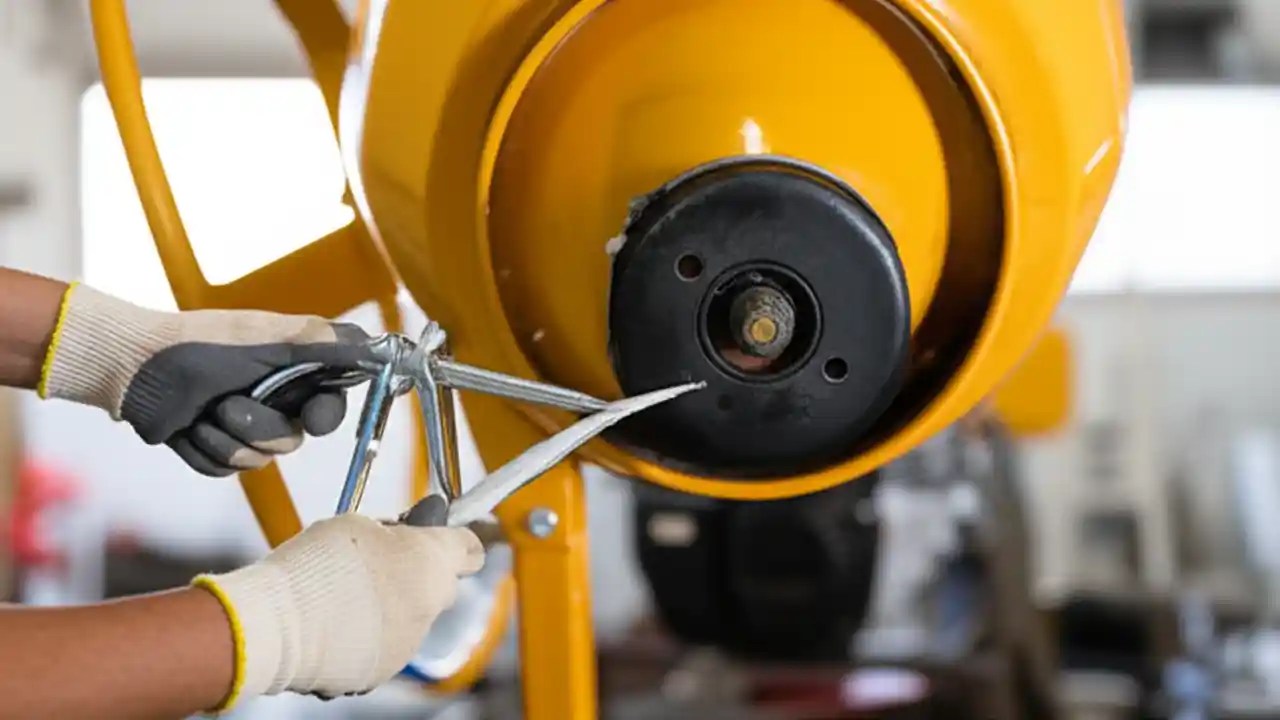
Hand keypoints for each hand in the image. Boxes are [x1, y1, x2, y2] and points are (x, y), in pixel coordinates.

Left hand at [40, 284, 375, 474]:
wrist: (135, 369)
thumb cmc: (200, 344)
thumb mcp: (269, 338)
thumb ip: (325, 343)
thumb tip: (377, 345)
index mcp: (294, 369)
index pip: (335, 400)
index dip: (327, 414)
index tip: (313, 415)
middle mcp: (276, 399)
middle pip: (296, 437)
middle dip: (260, 424)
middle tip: (230, 403)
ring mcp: (246, 427)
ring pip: (262, 458)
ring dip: (228, 435)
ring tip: (204, 408)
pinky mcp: (218, 450)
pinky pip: (229, 469)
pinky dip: (205, 448)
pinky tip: (188, 426)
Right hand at [193, 514, 483, 706]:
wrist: (278, 625)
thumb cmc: (316, 565)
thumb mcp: (359, 524)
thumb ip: (396, 529)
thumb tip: (410, 526)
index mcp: (433, 563)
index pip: (470, 549)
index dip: (453, 539)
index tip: (434, 532)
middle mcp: (430, 607)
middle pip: (439, 586)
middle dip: (417, 574)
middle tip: (382, 560)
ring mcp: (407, 643)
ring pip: (410, 618)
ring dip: (389, 607)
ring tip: (343, 595)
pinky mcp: (381, 671)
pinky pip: (382, 646)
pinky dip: (366, 635)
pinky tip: (334, 623)